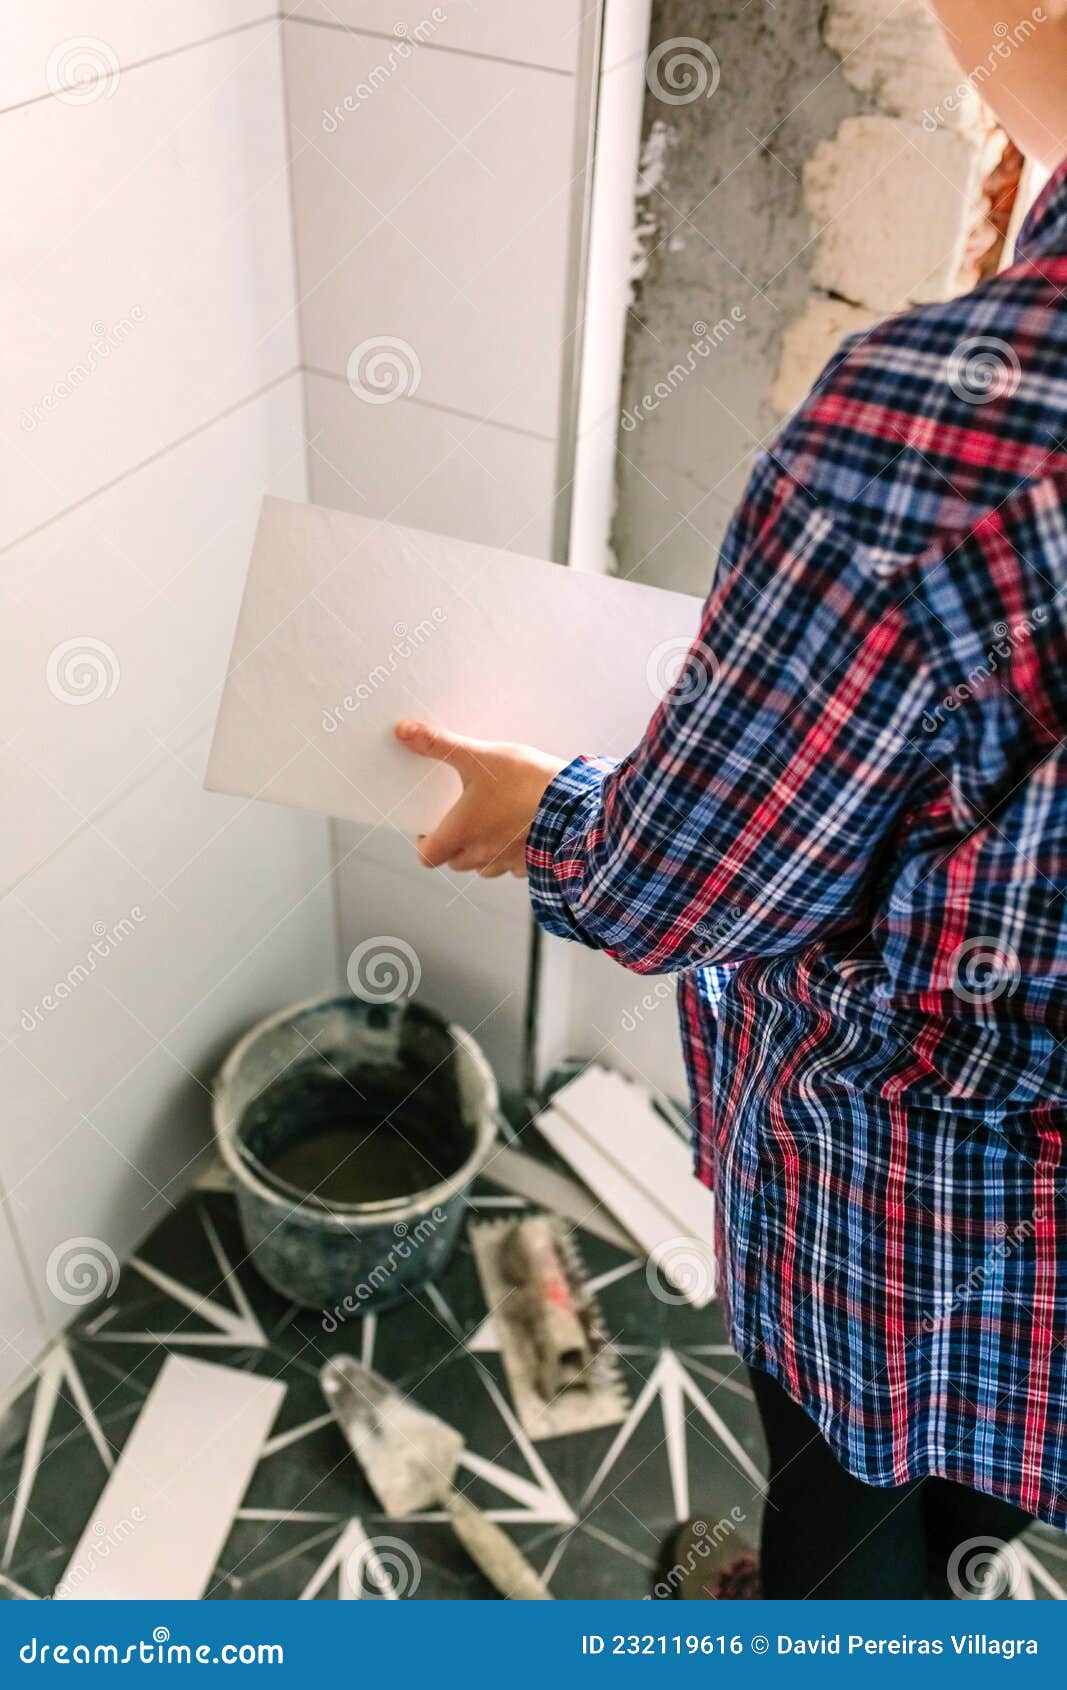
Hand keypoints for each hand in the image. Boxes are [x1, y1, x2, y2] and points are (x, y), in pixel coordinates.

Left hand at [395, 720, 564, 876]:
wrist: (576, 804)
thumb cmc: (526, 783)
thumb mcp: (479, 756)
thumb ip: (441, 745)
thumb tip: (404, 732)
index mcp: (461, 834)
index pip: (427, 856)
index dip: (425, 843)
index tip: (431, 827)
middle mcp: (482, 855)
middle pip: (455, 862)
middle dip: (454, 845)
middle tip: (463, 819)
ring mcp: (508, 862)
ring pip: (484, 867)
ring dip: (482, 851)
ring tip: (493, 824)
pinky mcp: (534, 863)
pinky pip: (514, 866)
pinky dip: (511, 853)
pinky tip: (521, 830)